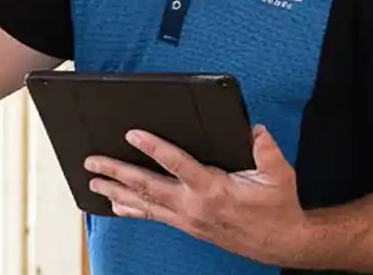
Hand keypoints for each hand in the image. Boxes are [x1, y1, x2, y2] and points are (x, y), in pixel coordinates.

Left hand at [83, 125, 309, 265]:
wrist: (280, 242)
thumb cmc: (277, 206)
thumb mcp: (279, 175)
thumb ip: (266, 150)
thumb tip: (254, 129)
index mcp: (212, 188)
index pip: (176, 164)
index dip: (153, 148)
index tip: (132, 134)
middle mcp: (193, 205)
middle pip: (147, 186)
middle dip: (117, 172)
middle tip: (93, 162)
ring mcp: (187, 218)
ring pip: (144, 203)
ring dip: (116, 191)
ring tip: (94, 181)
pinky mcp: (187, 226)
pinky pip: (153, 217)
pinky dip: (131, 210)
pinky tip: (114, 205)